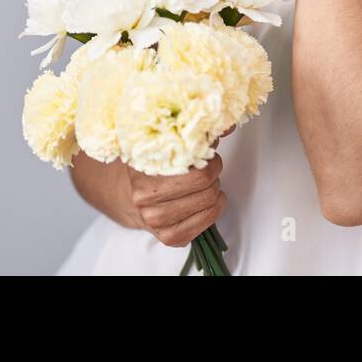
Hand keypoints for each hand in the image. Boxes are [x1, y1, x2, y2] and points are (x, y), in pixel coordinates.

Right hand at [126, 131, 231, 247]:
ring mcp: (154, 220)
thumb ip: (199, 133)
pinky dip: (214, 208)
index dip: (207, 157)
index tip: (206, 154)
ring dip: (214, 190)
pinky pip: (207, 222)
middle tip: (207, 169)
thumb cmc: (157, 167)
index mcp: (142, 168)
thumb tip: (228, 124)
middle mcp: (143, 196)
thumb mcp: (170, 144)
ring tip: (204, 184)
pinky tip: (206, 201)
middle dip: (212, 173)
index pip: (190, 162)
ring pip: (208, 202)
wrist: (132, 197)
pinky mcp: (168, 237)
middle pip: (204, 183)